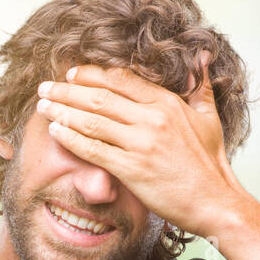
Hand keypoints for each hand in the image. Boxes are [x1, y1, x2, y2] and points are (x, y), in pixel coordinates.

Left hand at [35, 56, 259, 259]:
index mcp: (167, 103)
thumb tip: (203, 57)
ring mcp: (141, 144)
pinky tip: (56, 132)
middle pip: (99, 97)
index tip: (72, 73)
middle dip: (67, 90)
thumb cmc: (212, 164)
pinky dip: (71, 139)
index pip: (120, 79)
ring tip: (43, 106)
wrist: (216, 202)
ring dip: (62, 111)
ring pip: (91, 120)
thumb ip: (201, 86)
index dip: (92, 74)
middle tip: (46, 87)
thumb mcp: (210, 118)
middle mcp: (152, 119)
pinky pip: (93, 149)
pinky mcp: (133, 169)